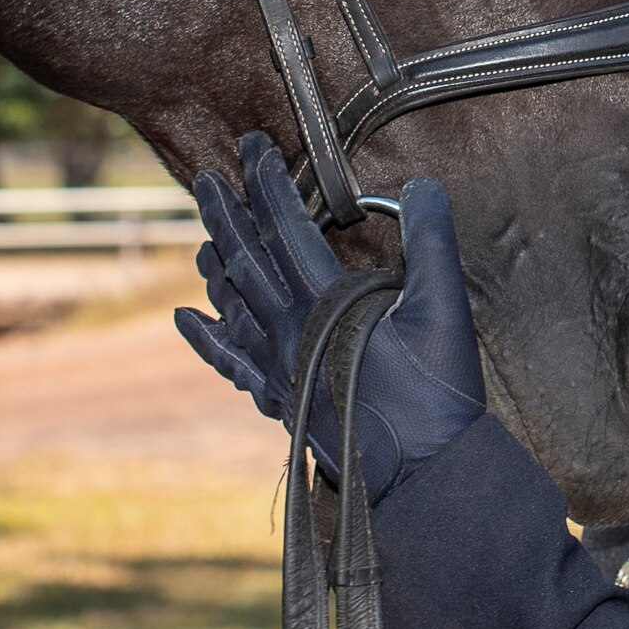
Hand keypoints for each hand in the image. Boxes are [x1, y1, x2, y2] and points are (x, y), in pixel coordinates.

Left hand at [175, 133, 490, 502]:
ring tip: (200, 237)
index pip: (282, 226)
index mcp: (322, 303)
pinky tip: (184, 319)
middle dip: (222, 213)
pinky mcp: (279, 399)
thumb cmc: (437, 395)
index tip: (252, 148)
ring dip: (212, 265)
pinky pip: (230, 360)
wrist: (423, 479)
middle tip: (203, 177)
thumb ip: (430, 239)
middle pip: (240, 259)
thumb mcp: (444, 308)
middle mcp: (286, 332)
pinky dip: (205, 336)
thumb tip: (420, 185)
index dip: (265, 182)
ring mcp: (276, 368)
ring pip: (228, 305)